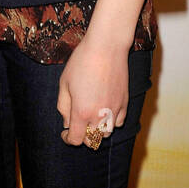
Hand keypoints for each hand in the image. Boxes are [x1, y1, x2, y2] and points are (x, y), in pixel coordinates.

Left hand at [57, 33, 128, 147]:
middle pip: (92, 140)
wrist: (106, 47)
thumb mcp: (64, 83)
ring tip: (91, 118)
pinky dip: (111, 122)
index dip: (67, 139)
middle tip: (77, 123)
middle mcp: (98, 115)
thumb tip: (67, 123)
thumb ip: (63, 107)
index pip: (75, 139)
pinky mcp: (124, 102)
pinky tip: (104, 111)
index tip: (65, 132)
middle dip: (82, 135)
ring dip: (97, 130)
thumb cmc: (82, 62)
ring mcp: (114, 110)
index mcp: (81, 112)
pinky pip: (118, 122)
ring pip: (106, 133)